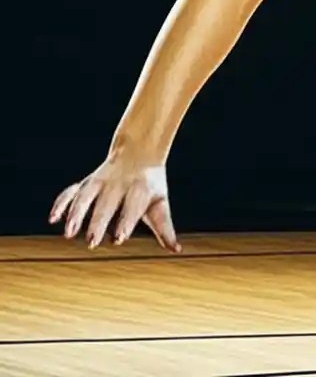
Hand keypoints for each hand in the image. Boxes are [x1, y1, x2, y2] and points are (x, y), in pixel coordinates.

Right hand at [48, 143, 180, 251]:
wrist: (138, 153)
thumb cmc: (150, 187)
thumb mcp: (160, 203)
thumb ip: (165, 228)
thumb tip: (176, 250)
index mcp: (140, 189)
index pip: (131, 207)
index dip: (125, 222)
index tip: (119, 239)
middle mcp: (118, 184)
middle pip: (106, 204)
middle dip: (99, 223)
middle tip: (93, 242)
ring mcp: (99, 181)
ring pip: (85, 196)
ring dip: (76, 214)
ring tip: (69, 234)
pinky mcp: (86, 182)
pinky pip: (70, 192)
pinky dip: (61, 204)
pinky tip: (53, 219)